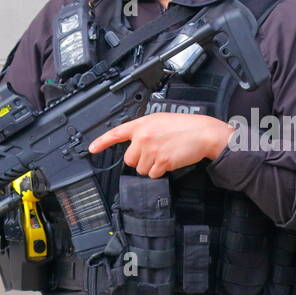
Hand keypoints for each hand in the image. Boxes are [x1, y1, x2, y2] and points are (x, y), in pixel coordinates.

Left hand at [88, 113, 235, 177]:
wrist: (203, 132)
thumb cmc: (185, 126)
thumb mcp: (160, 120)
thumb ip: (145, 130)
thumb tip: (135, 144)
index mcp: (142, 124)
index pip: (116, 133)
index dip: (102, 142)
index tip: (92, 149)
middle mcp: (144, 136)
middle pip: (130, 159)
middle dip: (140, 160)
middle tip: (155, 152)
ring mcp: (151, 149)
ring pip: (141, 169)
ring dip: (152, 166)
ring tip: (165, 154)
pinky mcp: (161, 161)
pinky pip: (153, 174)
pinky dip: (161, 171)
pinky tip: (169, 160)